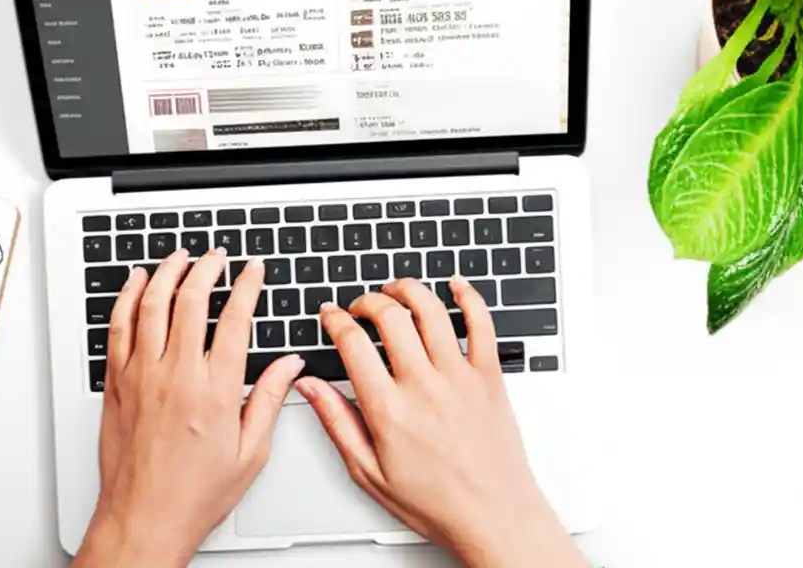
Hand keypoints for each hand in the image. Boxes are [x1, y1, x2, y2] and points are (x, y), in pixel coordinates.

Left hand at [74, 249, 304, 567]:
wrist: (144, 519)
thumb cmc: (193, 495)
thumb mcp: (250, 452)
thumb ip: (268, 400)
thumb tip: (289, 365)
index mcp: (215, 391)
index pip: (236, 318)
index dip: (247, 285)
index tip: (253, 270)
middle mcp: (177, 375)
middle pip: (192, 300)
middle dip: (208, 268)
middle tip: (218, 256)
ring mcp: (142, 376)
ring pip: (153, 305)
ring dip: (168, 273)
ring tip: (181, 257)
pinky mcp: (117, 383)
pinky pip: (119, 327)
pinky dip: (127, 298)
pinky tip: (137, 283)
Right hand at [298, 278, 585, 567]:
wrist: (493, 516)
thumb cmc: (436, 502)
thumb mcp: (369, 472)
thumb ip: (336, 422)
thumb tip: (308, 386)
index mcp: (389, 410)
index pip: (352, 343)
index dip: (334, 320)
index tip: (330, 316)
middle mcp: (424, 386)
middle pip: (389, 316)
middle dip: (367, 300)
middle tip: (360, 306)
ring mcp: (460, 377)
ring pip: (431, 310)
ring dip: (408, 289)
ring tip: (396, 290)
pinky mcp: (490, 377)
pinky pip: (482, 323)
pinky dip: (469, 296)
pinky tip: (456, 286)